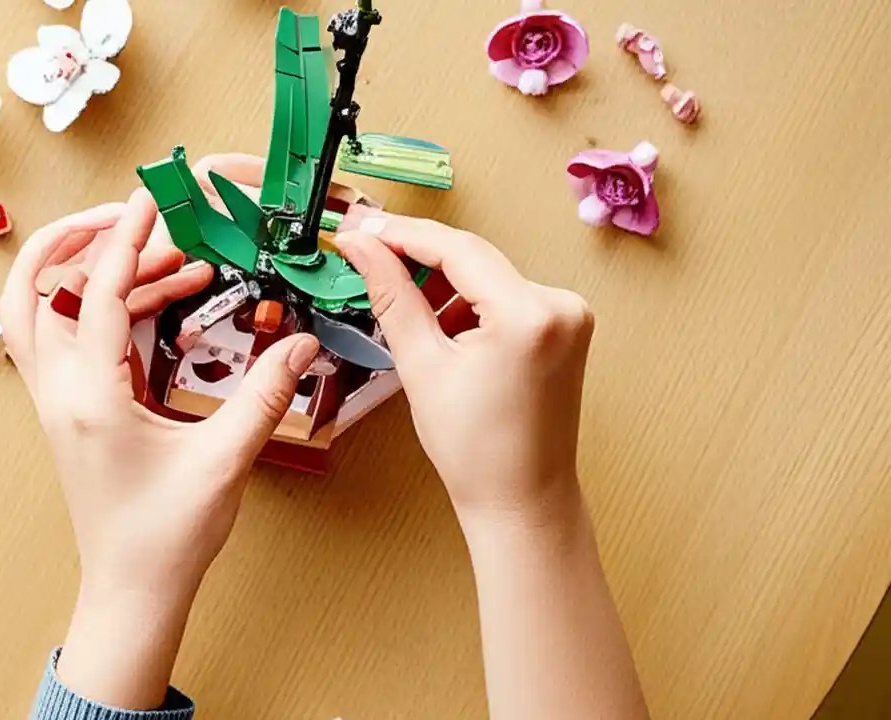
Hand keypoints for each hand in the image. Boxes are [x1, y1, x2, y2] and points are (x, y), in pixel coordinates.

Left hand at [0, 190, 318, 707]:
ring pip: (48, 316)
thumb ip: (265, 396)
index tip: (148, 199)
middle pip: (30, 294)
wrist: (132, 593)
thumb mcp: (224, 461)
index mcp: (88, 398)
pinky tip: (170, 306)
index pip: (98, 294)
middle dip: (69, 242)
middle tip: (127, 218)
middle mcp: (60, 394)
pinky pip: (76, 343)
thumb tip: (301, 343)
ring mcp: (60, 404)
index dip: (125, 240)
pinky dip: (113, 312)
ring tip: (173, 263)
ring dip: (101, 277)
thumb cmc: (165, 538)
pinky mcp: (74, 414)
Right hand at [334, 211, 593, 527]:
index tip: (361, 229)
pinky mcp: (565, 326)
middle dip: (418, 256)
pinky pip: (505, 295)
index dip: (401, 234)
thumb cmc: (477, 451)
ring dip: (443, 284)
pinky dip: (469, 303)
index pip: (457, 248)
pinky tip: (441, 329)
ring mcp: (568, 314)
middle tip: (366, 252)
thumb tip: (364, 247)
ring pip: (487, 275)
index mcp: (530, 314)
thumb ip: (393, 295)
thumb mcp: (421, 365)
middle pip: (473, 257)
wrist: (522, 498)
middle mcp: (560, 305)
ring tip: (404, 311)